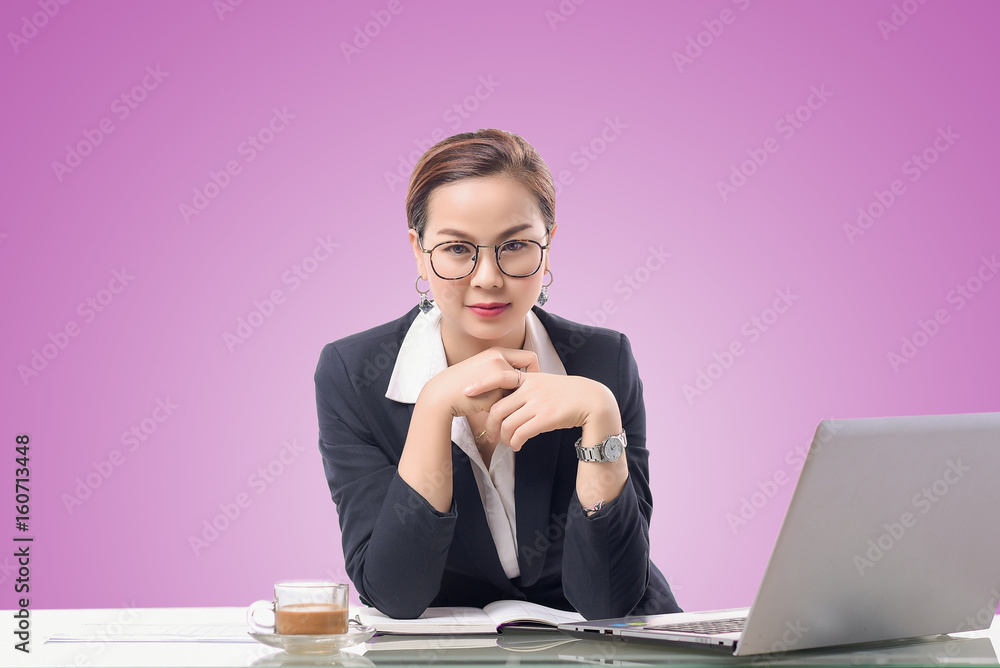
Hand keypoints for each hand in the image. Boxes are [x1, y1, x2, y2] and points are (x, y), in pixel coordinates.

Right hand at [421, 347, 539, 419]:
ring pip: (519, 389)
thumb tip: (522, 387)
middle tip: (533, 400)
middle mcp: (498, 358)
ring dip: (518, 400)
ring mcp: (496, 374)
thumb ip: (501, 375)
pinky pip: (508, 403)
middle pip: (530, 374)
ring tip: (516, 412)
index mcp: (496, 352)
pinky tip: (498, 416)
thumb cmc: (460, 387)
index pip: (529, 358)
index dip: (535, 371)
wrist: (441, 396)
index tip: (534, 384)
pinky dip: (505, 410)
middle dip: (534, 387)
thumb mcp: (482, 374)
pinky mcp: (493, 391)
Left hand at [464, 372, 621, 450]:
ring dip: (504, 438)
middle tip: (490, 435)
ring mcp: (538, 403)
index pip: (499, 376)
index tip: (467, 391)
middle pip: (498, 408)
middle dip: (490, 424)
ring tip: (507, 443)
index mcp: (528, 379)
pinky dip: (515, 442)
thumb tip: (507, 399)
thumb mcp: (545, 383)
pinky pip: (522, 433)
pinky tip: (517, 446)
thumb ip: (526, 387)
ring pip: (508, 423)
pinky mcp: (545, 418)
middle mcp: (531, 389)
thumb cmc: (565, 394)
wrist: (591, 400)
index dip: (481, 383)